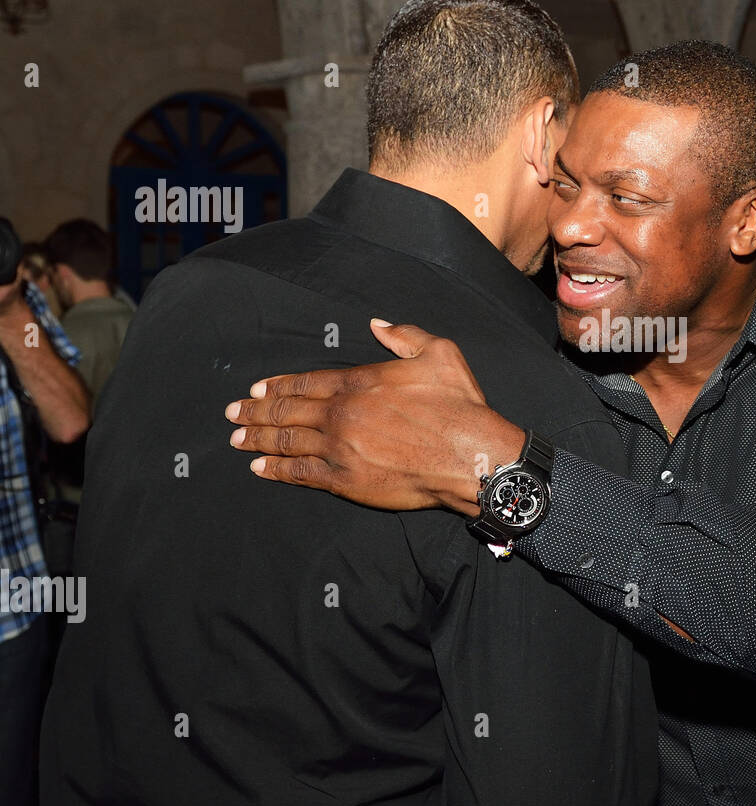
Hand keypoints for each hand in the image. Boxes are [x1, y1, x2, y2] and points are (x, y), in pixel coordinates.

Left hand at [225, 319, 524, 511]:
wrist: (471, 456)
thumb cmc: (459, 406)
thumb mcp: (439, 353)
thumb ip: (404, 335)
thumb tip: (377, 324)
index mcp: (360, 382)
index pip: (306, 382)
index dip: (278, 386)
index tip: (257, 389)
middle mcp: (343, 414)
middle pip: (287, 411)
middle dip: (256, 411)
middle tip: (233, 413)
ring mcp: (341, 448)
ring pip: (288, 442)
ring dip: (258, 439)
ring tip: (237, 438)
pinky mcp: (347, 481)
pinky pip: (302, 474)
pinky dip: (277, 470)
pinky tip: (260, 468)